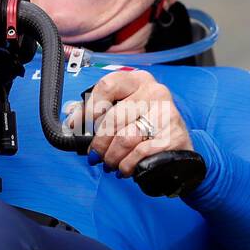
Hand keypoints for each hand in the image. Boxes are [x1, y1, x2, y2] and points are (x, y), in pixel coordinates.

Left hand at [66, 70, 192, 175]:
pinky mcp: (173, 135)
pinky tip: (125, 169)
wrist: (178, 148)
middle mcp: (154, 91)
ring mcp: (166, 112)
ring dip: (112, 156)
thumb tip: (72, 122)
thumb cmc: (144, 127)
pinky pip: (139, 152)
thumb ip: (97, 113)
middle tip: (95, 155)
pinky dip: (127, 165)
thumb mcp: (123, 112)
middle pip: (114, 117)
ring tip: (110, 163)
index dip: (89, 109)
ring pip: (125, 137)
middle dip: (99, 142)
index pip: (107, 86)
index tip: (79, 127)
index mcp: (137, 80)